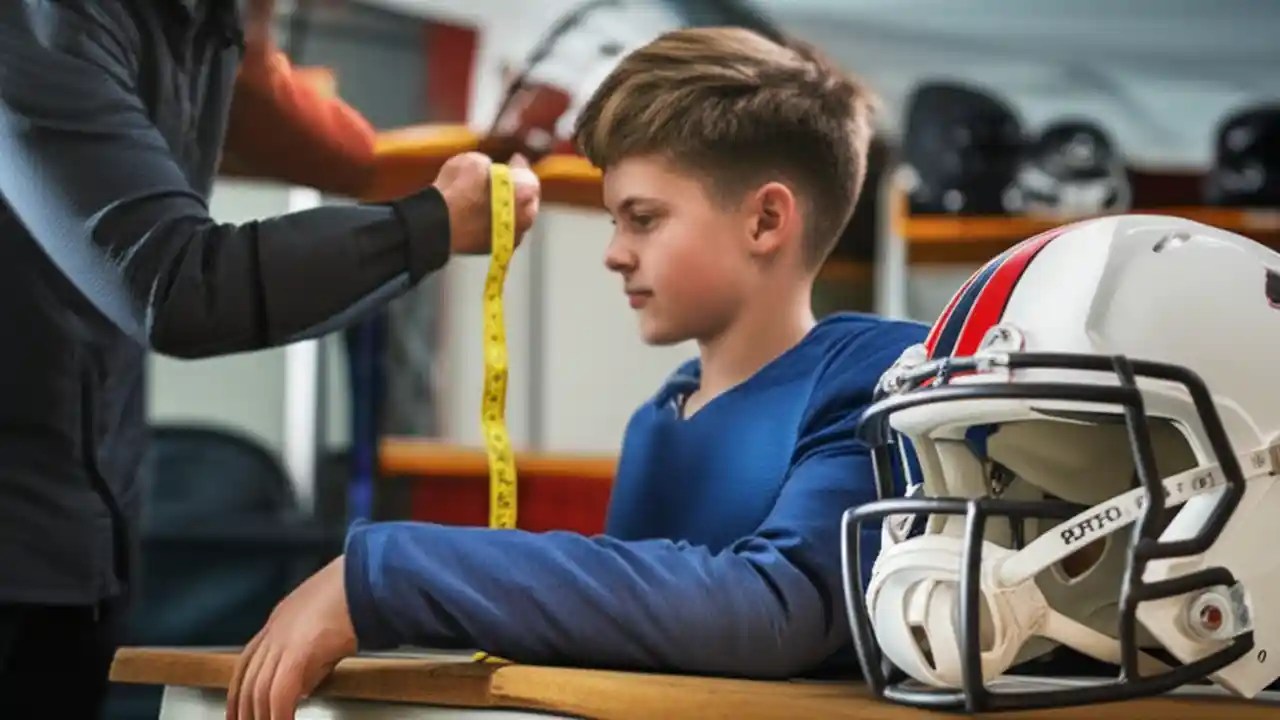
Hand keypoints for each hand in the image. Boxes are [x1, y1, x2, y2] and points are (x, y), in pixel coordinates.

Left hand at [226, 556, 356, 719]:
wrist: (369, 578)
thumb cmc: (357, 597)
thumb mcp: (325, 630)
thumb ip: (309, 661)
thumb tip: (302, 690)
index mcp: (278, 623)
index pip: (246, 664)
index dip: (238, 693)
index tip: (237, 712)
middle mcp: (274, 631)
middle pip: (246, 680)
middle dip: (244, 710)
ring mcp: (283, 639)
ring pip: (258, 689)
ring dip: (262, 716)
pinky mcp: (299, 650)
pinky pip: (279, 692)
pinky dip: (280, 714)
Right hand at [434, 152, 540, 254]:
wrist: (438, 225)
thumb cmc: (458, 188)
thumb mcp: (474, 161)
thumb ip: (492, 166)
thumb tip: (491, 170)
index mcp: (525, 191)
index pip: (529, 176)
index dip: (520, 166)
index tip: (513, 160)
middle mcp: (526, 217)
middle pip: (527, 201)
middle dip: (519, 190)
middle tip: (507, 180)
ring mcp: (513, 237)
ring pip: (517, 219)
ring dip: (510, 208)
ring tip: (495, 199)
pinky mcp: (496, 249)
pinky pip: (502, 231)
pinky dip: (498, 222)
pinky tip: (485, 215)